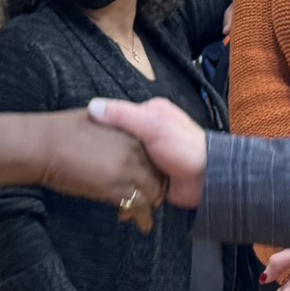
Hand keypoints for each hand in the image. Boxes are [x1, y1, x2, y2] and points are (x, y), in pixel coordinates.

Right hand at [0, 110, 165, 231]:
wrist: (43, 145)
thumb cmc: (61, 132)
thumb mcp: (95, 118)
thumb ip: (113, 126)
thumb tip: (115, 135)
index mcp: (131, 130)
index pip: (155, 153)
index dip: (155, 169)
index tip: (151, 179)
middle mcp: (135, 148)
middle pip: (160, 174)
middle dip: (157, 189)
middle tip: (151, 201)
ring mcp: (128, 168)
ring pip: (153, 191)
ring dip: (150, 204)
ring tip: (143, 215)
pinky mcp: (116, 188)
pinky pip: (139, 206)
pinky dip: (141, 216)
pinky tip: (139, 223)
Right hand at [88, 98, 206, 208]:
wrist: (206, 180)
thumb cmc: (181, 147)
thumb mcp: (152, 125)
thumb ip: (123, 116)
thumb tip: (92, 106)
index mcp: (151, 112)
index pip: (118, 115)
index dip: (102, 124)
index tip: (83, 134)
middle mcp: (150, 131)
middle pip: (120, 138)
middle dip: (107, 148)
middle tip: (86, 159)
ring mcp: (150, 154)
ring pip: (124, 158)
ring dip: (114, 167)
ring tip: (92, 173)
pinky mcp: (151, 174)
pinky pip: (131, 175)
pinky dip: (123, 179)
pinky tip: (108, 184)